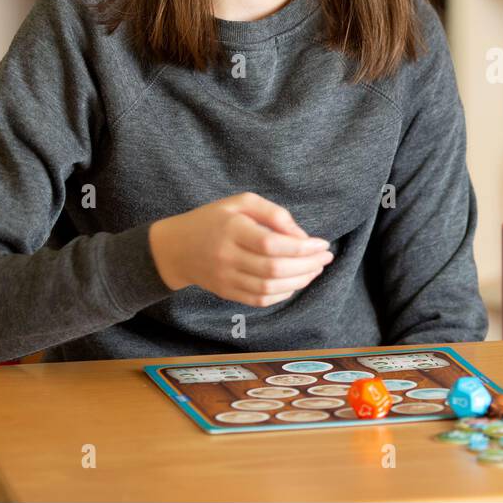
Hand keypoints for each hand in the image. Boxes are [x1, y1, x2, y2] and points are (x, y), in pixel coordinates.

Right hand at [148, 192, 333, 306]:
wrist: (176, 247)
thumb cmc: (215, 219)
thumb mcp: (242, 202)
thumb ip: (274, 214)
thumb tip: (302, 237)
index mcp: (231, 228)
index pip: (271, 244)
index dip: (302, 247)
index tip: (322, 244)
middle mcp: (227, 256)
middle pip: (274, 269)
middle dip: (307, 265)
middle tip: (325, 258)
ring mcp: (225, 278)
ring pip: (269, 288)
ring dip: (300, 281)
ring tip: (316, 269)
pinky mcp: (226, 292)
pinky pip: (259, 300)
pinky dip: (282, 294)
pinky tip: (296, 282)